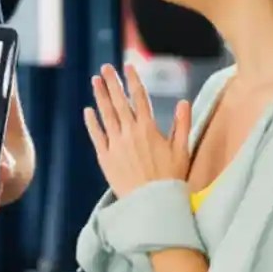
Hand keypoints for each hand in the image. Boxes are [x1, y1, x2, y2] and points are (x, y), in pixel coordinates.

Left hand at [84, 63, 191, 198]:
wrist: (152, 204)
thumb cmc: (170, 179)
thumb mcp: (182, 150)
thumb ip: (182, 125)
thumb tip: (184, 102)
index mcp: (148, 129)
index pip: (139, 98)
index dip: (133, 80)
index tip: (128, 67)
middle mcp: (130, 133)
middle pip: (119, 102)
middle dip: (112, 82)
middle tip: (105, 68)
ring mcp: (115, 144)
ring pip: (106, 115)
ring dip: (100, 96)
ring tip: (95, 81)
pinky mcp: (105, 158)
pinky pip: (97, 136)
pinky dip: (92, 122)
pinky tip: (88, 111)